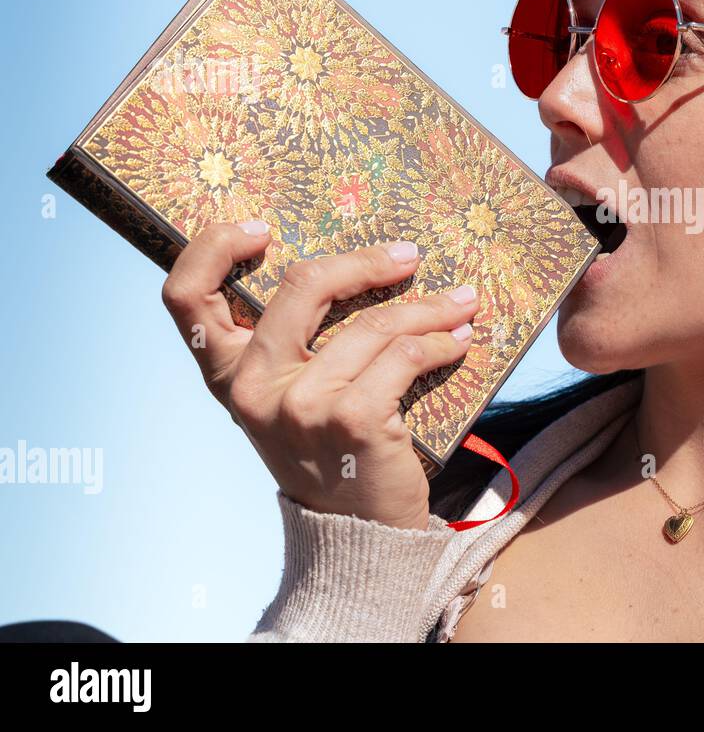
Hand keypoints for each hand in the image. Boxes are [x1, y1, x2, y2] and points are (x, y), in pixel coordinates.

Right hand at [161, 219, 477, 529]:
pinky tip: (457, 340)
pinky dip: (439, 342)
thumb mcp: (291, 399)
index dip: (213, 246)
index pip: (185, 296)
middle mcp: (253, 388)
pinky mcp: (351, 419)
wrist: (359, 533)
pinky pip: (404, 356)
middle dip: (363, 261)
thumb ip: (294, 345)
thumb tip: (350, 265)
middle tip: (406, 256)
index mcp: (227, 375)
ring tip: (459, 304)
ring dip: (428, 308)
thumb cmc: (331, 450)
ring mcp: (300, 404)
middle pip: (301, 285)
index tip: (261, 228)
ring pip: (372, 324)